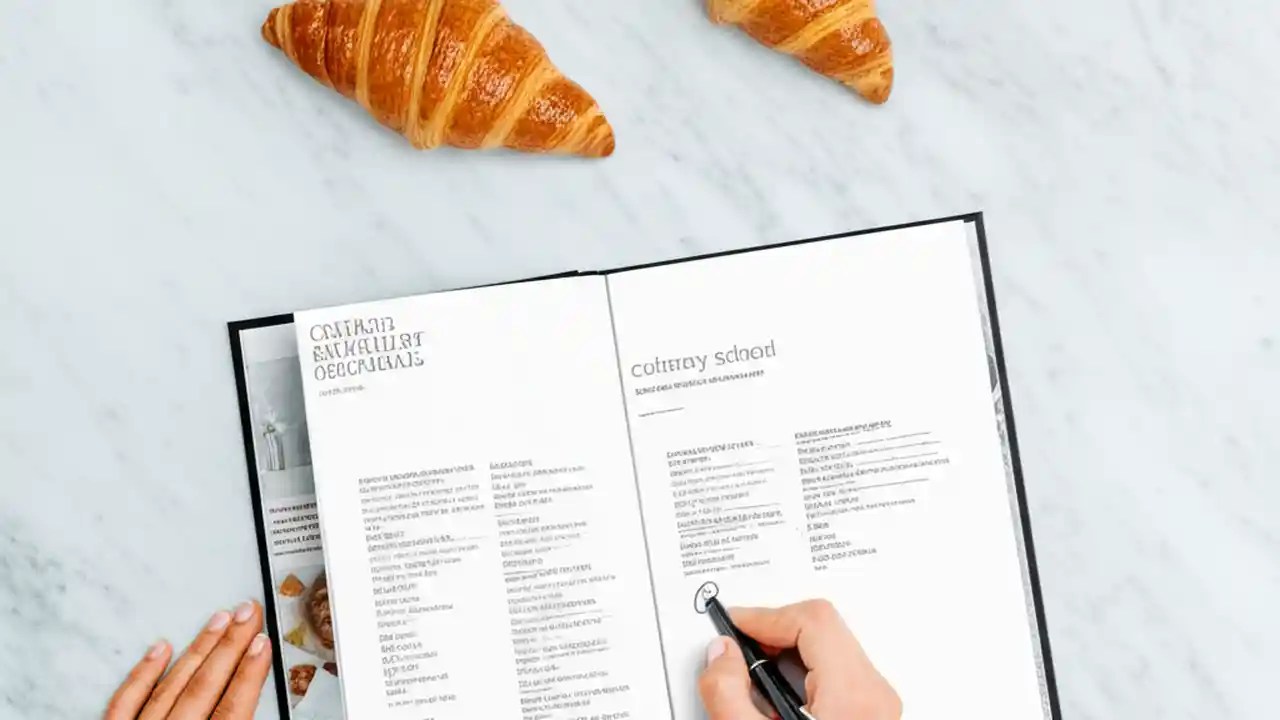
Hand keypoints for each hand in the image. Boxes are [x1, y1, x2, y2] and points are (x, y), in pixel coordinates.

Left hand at [105, 601, 271, 719]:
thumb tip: (253, 694)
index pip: (232, 709)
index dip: (250, 673)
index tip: (263, 642)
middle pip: (204, 687)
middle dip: (230, 646)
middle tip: (247, 613)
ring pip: (169, 686)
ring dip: (198, 650)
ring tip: (219, 620)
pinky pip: (124, 702)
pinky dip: (143, 674)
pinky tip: (161, 648)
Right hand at [699, 599, 900, 719]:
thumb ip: (728, 694)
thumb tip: (721, 655)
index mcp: (855, 696)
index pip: (811, 619)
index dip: (764, 616)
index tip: (735, 625)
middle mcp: (875, 696)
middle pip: (821, 629)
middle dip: (773, 635)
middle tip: (739, 653)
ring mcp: (877, 706)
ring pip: (828, 651)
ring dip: (787, 657)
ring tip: (756, 684)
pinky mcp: (871, 715)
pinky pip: (837, 674)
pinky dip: (803, 676)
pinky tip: (779, 699)